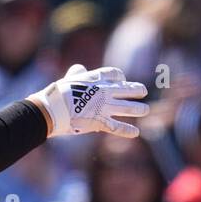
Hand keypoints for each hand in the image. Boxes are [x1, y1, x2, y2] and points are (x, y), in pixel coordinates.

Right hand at [29, 64, 148, 138]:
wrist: (55, 109)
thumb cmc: (58, 94)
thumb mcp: (69, 78)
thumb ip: (77, 73)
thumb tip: (79, 69)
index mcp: (96, 79)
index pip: (115, 74)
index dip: (120, 77)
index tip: (122, 80)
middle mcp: (104, 92)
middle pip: (126, 89)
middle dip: (136, 90)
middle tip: (143, 92)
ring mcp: (104, 107)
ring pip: (127, 108)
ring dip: (138, 109)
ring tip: (145, 109)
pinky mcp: (101, 122)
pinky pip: (117, 127)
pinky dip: (127, 131)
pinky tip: (136, 133)